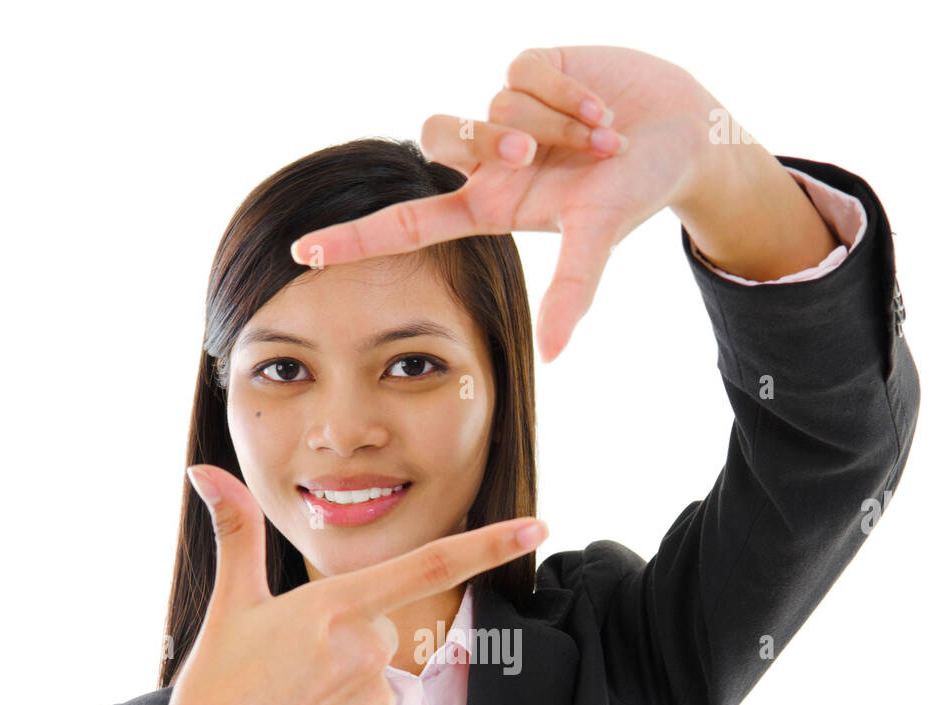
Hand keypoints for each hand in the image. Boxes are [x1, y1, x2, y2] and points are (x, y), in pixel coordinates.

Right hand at [143, 466, 546, 704]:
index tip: (538, 527)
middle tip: (290, 666)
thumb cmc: (216, 687)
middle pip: (380, 625)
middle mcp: (368, 651)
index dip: (490, 545)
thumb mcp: (231, 605)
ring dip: (345, 680)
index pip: (429, 565)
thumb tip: (206, 471)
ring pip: (378, 672)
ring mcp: (378, 701)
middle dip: (346, 636)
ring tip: (292, 703)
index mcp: (336, 608)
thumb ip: (237, 533)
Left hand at [291, 47, 720, 360]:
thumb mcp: (600, 240)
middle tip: (531, 155)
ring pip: (489, 103)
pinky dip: (566, 94)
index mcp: (491, 207)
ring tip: (600, 141)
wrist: (684, 136)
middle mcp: (491, 160)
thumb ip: (572, 292)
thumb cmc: (637, 194)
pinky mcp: (533, 67)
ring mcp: (508, 112)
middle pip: (437, 137)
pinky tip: (601, 111)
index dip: (356, 239)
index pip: (407, 224)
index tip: (302, 254)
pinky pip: (522, 71)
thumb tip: (552, 355)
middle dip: (482, 142)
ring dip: (548, 123)